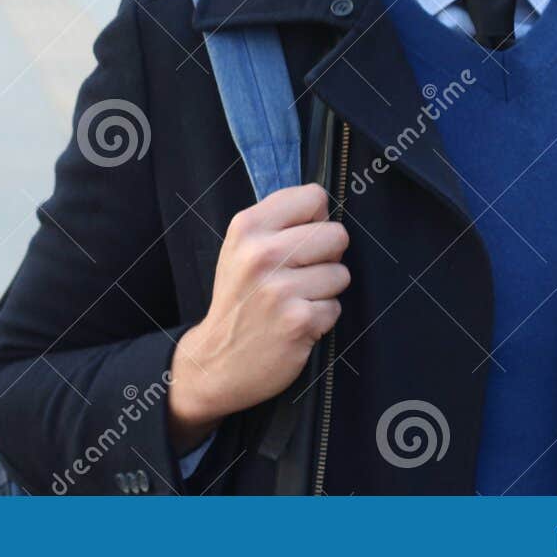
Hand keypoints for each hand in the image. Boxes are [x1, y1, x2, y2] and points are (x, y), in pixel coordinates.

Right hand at [168, 184, 349, 450]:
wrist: (215, 360)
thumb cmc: (238, 299)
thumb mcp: (241, 249)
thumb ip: (278, 224)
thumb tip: (325, 212)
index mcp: (248, 227)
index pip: (313, 196)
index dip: (315, 219)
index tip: (300, 239)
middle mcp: (261, 253)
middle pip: (336, 234)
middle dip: (327, 256)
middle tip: (300, 275)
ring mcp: (280, 288)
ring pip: (340, 273)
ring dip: (324, 291)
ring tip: (294, 301)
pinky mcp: (298, 320)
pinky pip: (335, 307)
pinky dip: (321, 318)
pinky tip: (295, 322)